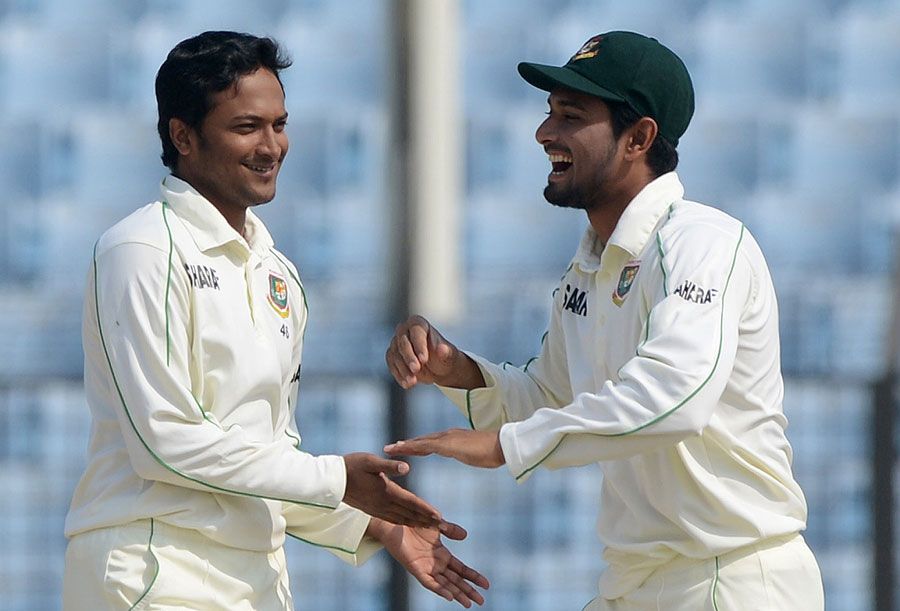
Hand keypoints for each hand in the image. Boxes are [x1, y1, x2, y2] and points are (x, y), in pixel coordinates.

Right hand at [342, 452, 441, 527]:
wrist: (333, 480)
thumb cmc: (353, 465)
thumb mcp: (371, 461)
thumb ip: (390, 465)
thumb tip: (407, 467)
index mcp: (386, 491)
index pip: (411, 502)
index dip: (426, 509)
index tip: (439, 516)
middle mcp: (383, 503)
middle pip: (409, 514)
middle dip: (425, 520)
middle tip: (441, 526)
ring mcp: (377, 509)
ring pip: (401, 518)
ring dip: (416, 523)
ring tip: (428, 526)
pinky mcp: (372, 510)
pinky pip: (391, 519)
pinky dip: (403, 522)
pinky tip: (407, 522)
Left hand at [368, 518, 489, 607]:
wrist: (394, 524)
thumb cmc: (414, 524)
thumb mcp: (437, 525)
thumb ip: (451, 530)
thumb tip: (466, 535)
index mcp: (442, 555)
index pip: (462, 569)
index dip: (473, 577)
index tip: (486, 585)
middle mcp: (436, 564)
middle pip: (456, 580)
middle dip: (468, 591)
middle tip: (481, 601)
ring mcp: (426, 568)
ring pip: (445, 585)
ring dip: (457, 594)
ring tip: (468, 604)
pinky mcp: (416, 569)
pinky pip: (429, 582)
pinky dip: (440, 589)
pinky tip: (449, 596)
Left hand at [384, 429, 504, 468]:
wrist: (503, 445)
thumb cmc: (495, 451)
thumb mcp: (477, 454)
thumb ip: (470, 452)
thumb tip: (468, 454)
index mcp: (454, 438)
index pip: (432, 442)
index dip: (418, 445)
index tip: (406, 447)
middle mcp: (448, 435)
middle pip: (422, 440)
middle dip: (407, 444)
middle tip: (391, 447)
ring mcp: (447, 438)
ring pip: (420, 442)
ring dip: (404, 445)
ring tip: (389, 448)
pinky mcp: (447, 444)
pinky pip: (424, 446)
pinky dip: (411, 447)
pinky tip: (401, 449)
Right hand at [385, 315, 483, 389]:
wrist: (438, 367)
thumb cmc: (444, 357)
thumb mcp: (449, 355)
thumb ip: (447, 352)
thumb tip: (442, 349)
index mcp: (419, 324)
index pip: (416, 332)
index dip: (419, 345)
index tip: (424, 359)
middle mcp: (405, 330)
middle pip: (403, 342)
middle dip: (409, 357)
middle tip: (416, 370)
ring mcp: (396, 343)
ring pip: (395, 355)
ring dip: (403, 369)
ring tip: (412, 382)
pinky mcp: (392, 355)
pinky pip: (392, 364)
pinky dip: (399, 374)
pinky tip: (406, 384)